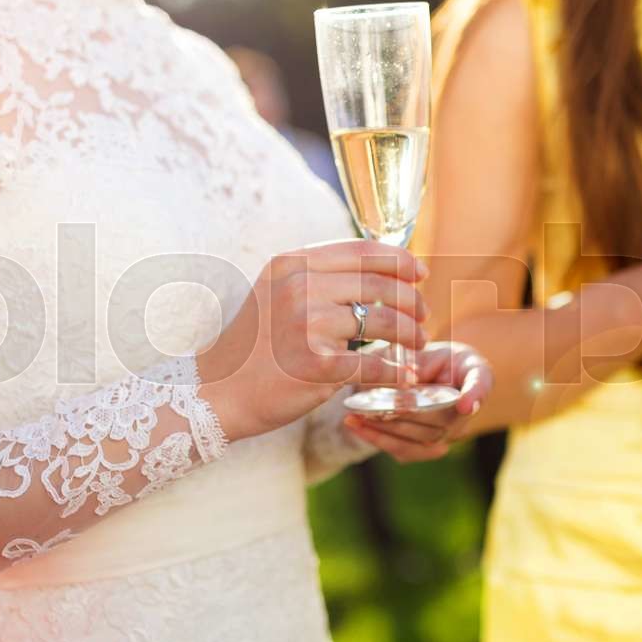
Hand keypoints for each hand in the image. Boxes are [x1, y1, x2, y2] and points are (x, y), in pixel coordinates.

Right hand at [198, 240, 427, 443]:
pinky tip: (405, 374)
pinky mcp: (317, 365)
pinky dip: (396, 371)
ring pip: (383, 322)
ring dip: (410, 333)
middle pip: (379, 285)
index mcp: (292, 264)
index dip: (399, 260)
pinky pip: (374, 365)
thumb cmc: (255, 346)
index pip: (362, 251)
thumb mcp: (276, 292)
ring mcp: (308, 325)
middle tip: (424, 315)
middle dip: (412, 300)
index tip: (420, 273)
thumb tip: (376, 269)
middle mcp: (300, 288)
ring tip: (418, 342)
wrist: (217, 391)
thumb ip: (317, 277)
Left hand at [341, 342, 490, 461]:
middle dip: (410, 414)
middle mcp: (468, 406)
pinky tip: (357, 426)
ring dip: (389, 429)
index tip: (464, 404)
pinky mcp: (428, 447)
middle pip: (445, 418)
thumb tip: (406, 381)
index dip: (476, 395)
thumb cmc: (415, 353)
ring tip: (357, 416)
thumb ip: (412, 362)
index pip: (482, 383)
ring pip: (424, 439)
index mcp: (474, 371)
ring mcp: (451, 431)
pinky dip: (379, 440)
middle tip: (380, 407)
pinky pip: (408, 451)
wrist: (406, 373)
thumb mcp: (413, 347)